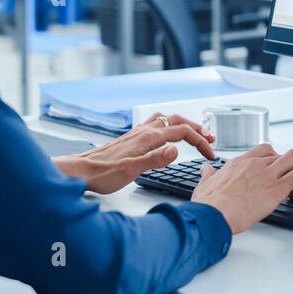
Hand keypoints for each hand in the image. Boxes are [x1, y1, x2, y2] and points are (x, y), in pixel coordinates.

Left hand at [53, 112, 215, 194]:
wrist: (82, 171)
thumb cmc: (104, 173)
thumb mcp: (132, 171)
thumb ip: (155, 159)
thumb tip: (176, 150)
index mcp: (148, 137)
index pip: (183, 133)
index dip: (201, 141)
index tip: (210, 153)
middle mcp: (144, 131)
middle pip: (178, 122)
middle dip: (197, 129)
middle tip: (210, 139)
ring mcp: (138, 132)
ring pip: (167, 120)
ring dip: (184, 124)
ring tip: (194, 133)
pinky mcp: (133, 137)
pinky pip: (157, 124)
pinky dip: (169, 125)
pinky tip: (167, 134)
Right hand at [191, 144, 292, 233]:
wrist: (212, 214)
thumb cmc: (208, 204)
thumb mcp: (204, 185)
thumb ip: (208, 175)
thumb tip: (206, 170)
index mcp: (239, 163)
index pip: (264, 150)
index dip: (274, 160)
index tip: (276, 172)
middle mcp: (255, 164)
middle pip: (281, 155)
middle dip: (289, 167)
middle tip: (290, 181)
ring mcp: (267, 174)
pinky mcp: (276, 189)